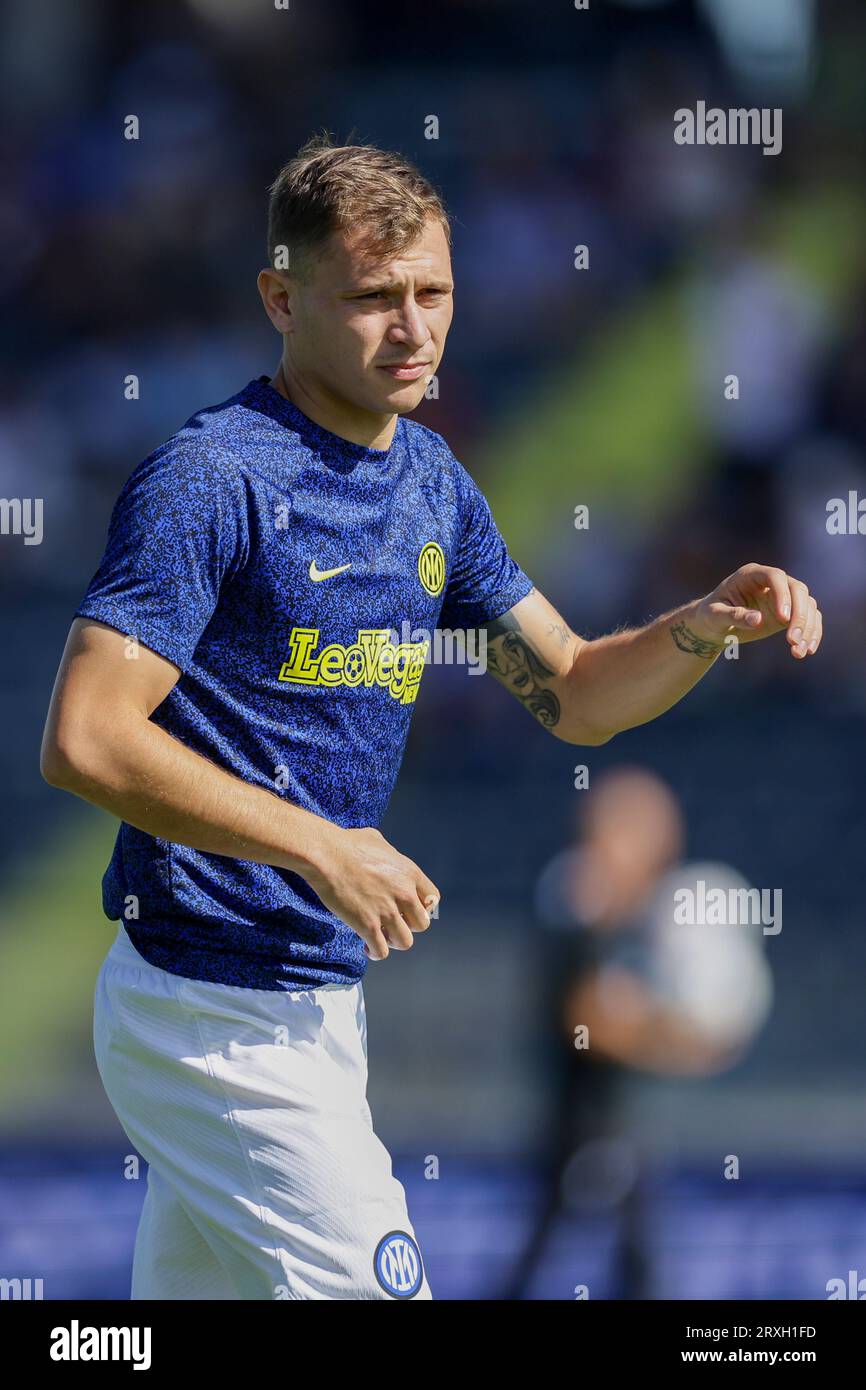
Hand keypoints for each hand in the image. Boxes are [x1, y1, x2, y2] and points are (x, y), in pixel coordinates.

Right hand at [305, 825, 439, 960]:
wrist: (326, 855)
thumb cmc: (346, 844)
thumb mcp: (377, 840)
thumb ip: (389, 853)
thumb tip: (385, 855)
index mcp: (409, 873)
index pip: (432, 899)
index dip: (421, 908)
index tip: (409, 910)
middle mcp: (404, 893)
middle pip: (421, 924)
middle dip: (406, 925)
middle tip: (390, 922)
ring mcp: (387, 911)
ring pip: (405, 942)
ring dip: (392, 941)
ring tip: (380, 936)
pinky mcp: (368, 925)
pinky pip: (381, 952)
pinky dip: (374, 952)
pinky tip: (366, 947)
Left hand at [693, 563, 822, 658]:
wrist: (714, 626)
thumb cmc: (710, 616)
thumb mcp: (715, 616)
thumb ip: (734, 615)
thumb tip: (757, 620)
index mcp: (751, 575)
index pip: (775, 577)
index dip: (782, 595)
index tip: (783, 619)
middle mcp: (771, 582)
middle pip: (798, 589)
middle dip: (799, 615)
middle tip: (792, 640)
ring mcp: (784, 596)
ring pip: (808, 604)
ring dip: (808, 628)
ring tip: (798, 652)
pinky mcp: (790, 612)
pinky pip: (810, 618)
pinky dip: (812, 633)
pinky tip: (807, 651)